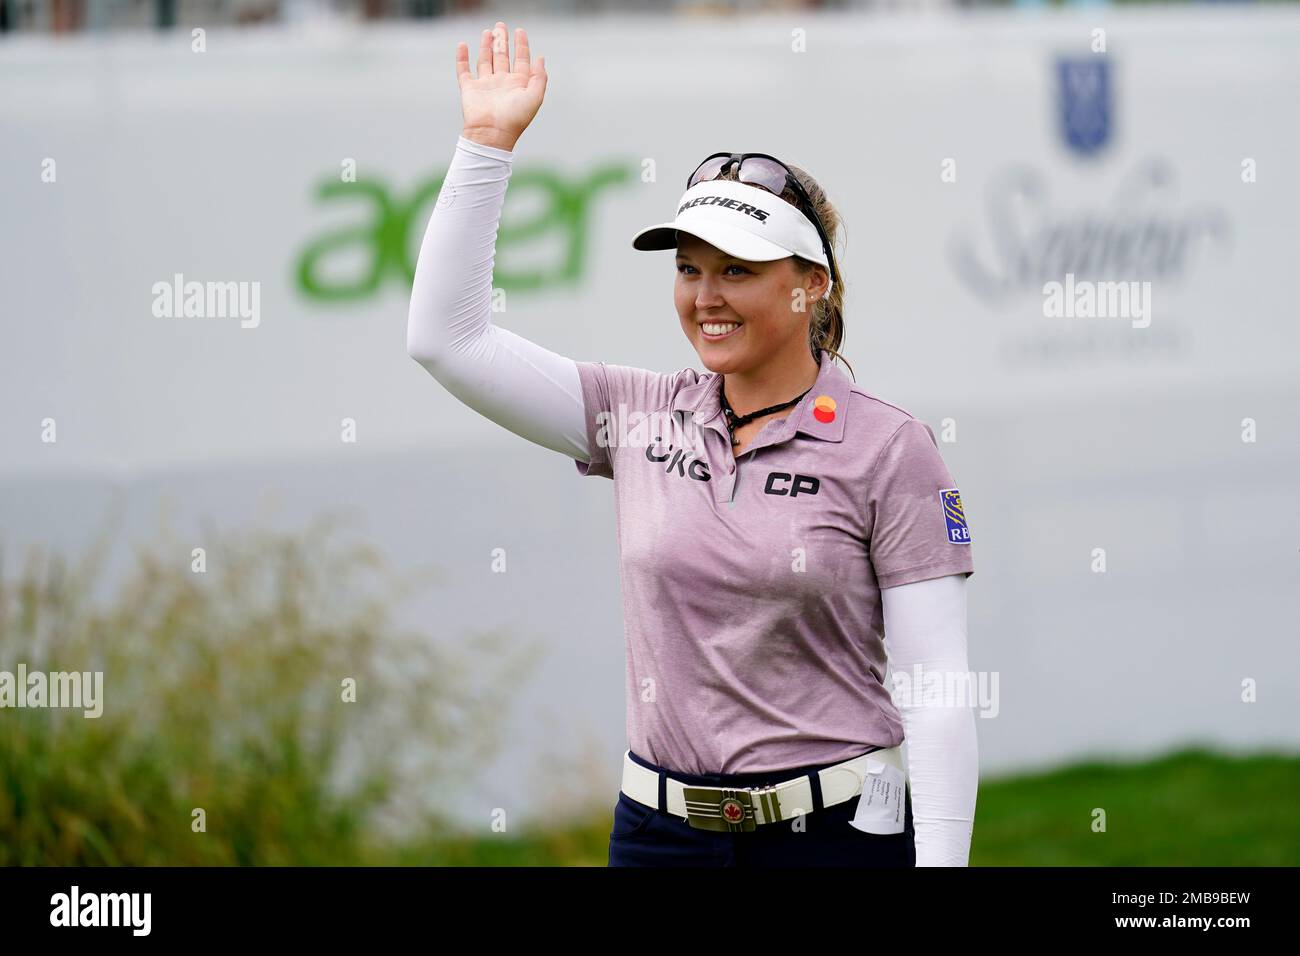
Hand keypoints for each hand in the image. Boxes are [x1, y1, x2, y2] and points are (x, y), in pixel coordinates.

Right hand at [457, 21, 546, 151]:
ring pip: (485, 60)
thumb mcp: (535, 97)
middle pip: (502, 57)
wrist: (491, 133)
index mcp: (518, 85)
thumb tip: (540, 58)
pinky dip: (462, 58)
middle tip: (501, 26)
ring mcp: (485, 85)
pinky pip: (464, 70)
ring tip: (488, 31)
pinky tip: (463, 45)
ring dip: (486, 46)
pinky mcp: (469, 89)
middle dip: (502, 41)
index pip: (521, 60)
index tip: (520, 31)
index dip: (521, 45)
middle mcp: (502, 83)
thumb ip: (540, 77)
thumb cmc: (515, 118)